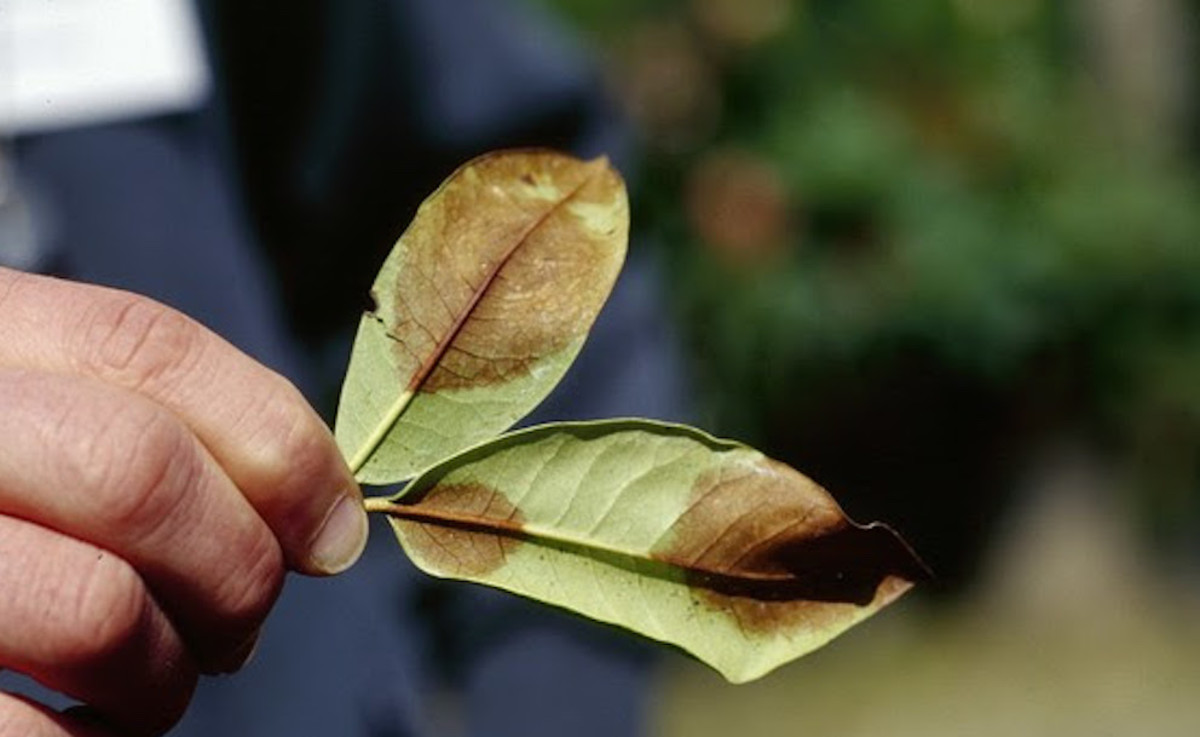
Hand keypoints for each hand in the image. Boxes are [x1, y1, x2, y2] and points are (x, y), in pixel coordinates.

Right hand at [0, 268, 366, 735]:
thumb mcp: (15, 414)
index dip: (279, 447)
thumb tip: (324, 520)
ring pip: (97, 614)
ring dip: (165, 679)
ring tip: (150, 689)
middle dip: (234, 570)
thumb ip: (134, 426)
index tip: (333, 533)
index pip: (148, 349)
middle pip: (139, 472)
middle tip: (236, 627)